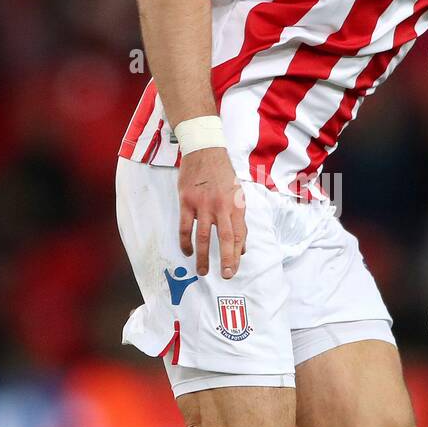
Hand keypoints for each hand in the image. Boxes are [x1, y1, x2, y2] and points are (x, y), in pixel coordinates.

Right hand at [178, 148, 247, 277]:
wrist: (204, 150)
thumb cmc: (223, 174)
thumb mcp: (238, 194)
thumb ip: (239, 220)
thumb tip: (242, 247)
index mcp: (236, 205)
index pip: (239, 234)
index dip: (237, 253)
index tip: (234, 268)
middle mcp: (222, 206)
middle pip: (225, 238)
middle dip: (226, 259)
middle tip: (226, 275)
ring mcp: (203, 204)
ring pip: (204, 236)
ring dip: (203, 256)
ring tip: (202, 271)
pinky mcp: (187, 201)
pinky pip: (185, 226)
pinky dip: (185, 242)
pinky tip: (187, 252)